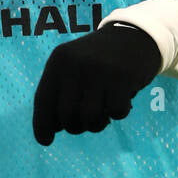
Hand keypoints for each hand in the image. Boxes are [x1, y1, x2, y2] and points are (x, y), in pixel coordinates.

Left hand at [32, 22, 160, 146]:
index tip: (46, 141)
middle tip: (86, 121)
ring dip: (98, 124)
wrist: (135, 36)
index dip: (42, 124)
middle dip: (76, 126)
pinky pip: (116, 112)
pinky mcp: (122, 77)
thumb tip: (52, 130)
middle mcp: (75, 63)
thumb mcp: (74, 68)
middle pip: (67, 115)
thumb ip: (61, 94)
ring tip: (104, 113)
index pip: (43, 99)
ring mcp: (99, 70)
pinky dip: (119, 113)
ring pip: (90, 118)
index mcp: (59, 60)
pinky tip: (122, 101)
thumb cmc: (100, 60)